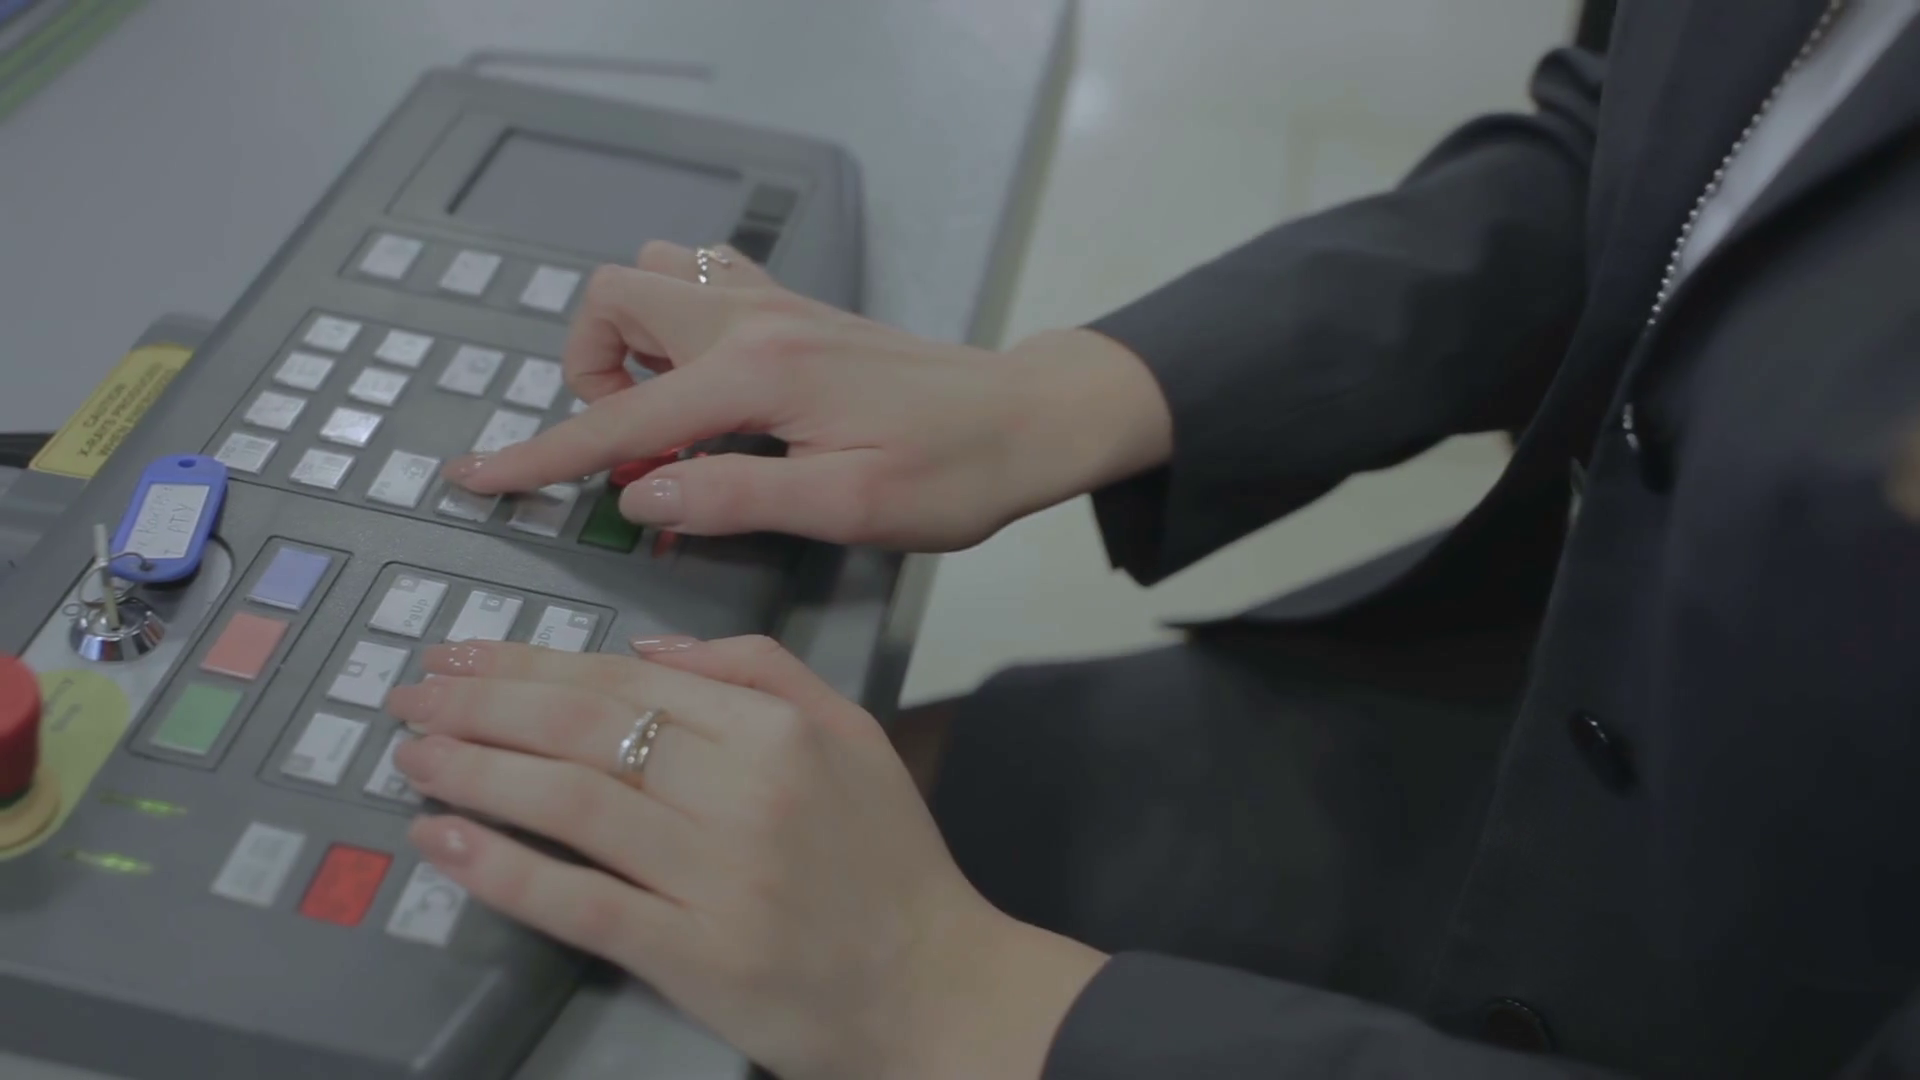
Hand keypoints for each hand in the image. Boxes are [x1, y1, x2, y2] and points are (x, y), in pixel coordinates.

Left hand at [384, 636, 1105, 1079]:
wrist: (934, 987)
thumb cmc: (889, 862)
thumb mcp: (854, 736)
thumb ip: (764, 673)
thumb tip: (650, 649)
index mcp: (777, 731)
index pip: (627, 682)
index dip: (529, 665)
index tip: (460, 657)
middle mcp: (743, 791)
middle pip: (585, 730)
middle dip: (482, 705)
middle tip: (410, 695)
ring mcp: (714, 876)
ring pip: (570, 803)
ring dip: (476, 772)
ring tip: (412, 755)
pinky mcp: (693, 956)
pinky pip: (580, 901)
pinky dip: (502, 869)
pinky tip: (441, 842)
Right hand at [439, 242, 1171, 550]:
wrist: (1029, 418)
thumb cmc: (954, 476)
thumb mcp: (848, 507)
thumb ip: (735, 498)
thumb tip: (638, 499)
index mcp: (758, 374)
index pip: (620, 421)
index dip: (542, 456)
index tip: (476, 480)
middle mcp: (754, 321)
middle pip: (614, 301)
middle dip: (590, 374)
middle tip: (636, 453)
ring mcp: (774, 305)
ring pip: (653, 279)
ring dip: (632, 344)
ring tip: (672, 423)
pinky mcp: (795, 311)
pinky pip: (702, 284)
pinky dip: (676, 329)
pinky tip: (709, 392)